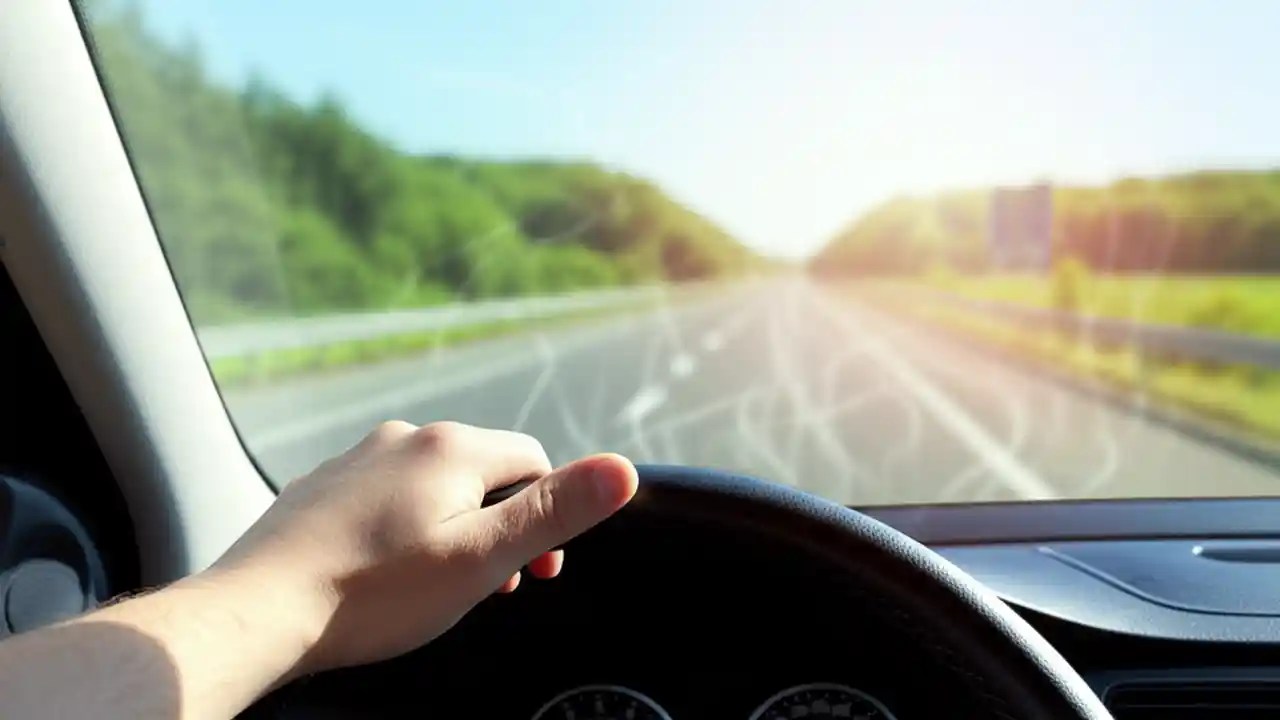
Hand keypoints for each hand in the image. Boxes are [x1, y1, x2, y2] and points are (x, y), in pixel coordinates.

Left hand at [208, 421, 637, 674]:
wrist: (258, 610)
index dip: (547, 516)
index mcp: (453, 449)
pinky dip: (403, 528)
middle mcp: (405, 438)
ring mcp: (358, 458)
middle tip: (494, 584)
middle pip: (483, 471)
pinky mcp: (323, 485)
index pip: (533, 461)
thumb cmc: (373, 594)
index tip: (539, 571)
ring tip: (441, 583)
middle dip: (500, 523)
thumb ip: (554, 512)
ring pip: (433, 484)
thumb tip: (623, 468)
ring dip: (454, 526)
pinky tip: (386, 572)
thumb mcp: (482, 559)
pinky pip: (386, 496)